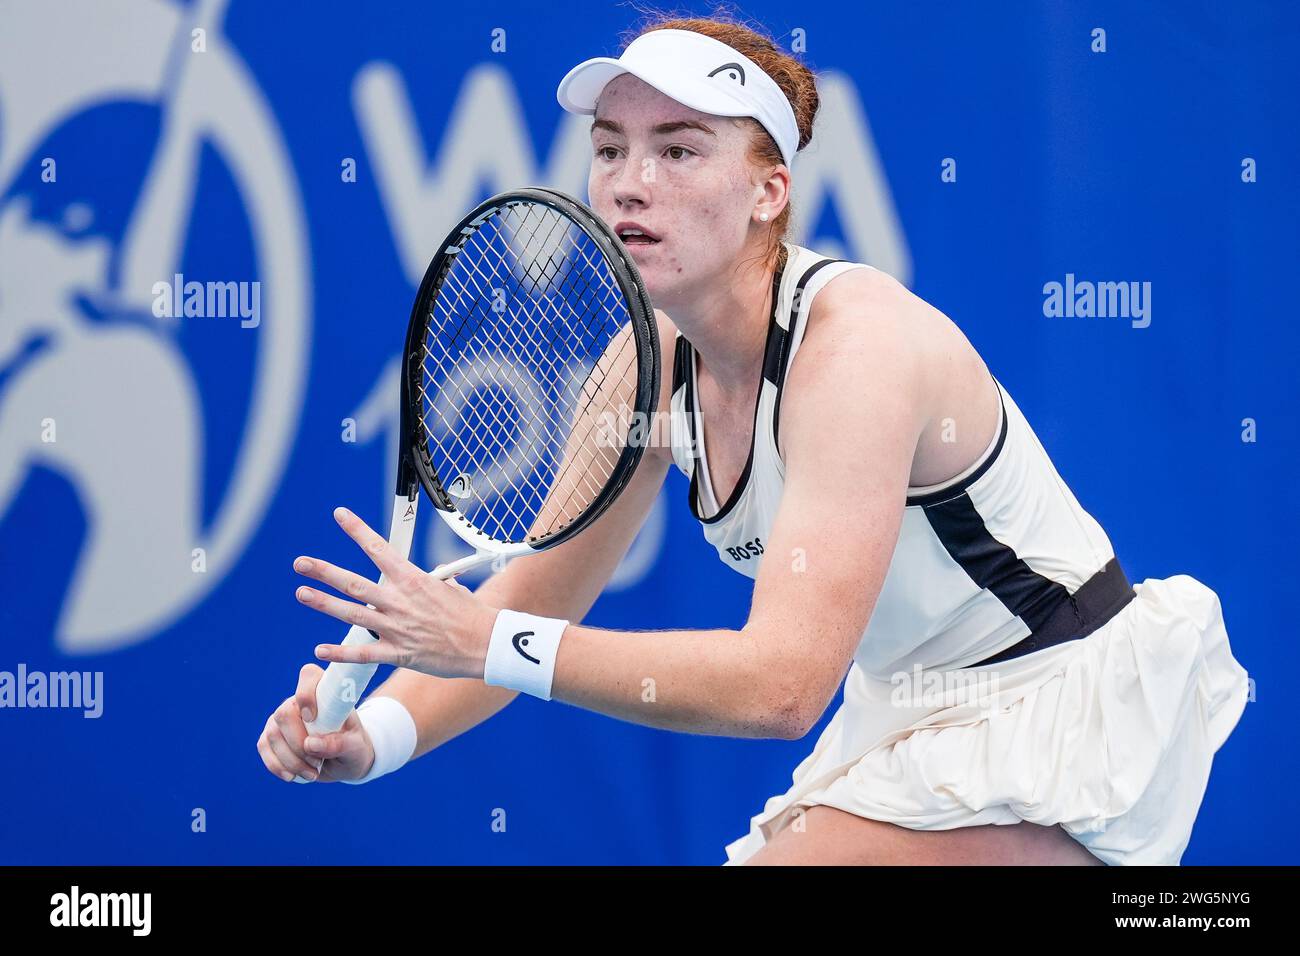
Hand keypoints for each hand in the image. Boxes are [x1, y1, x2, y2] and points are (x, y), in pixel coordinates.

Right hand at [256, 663, 374, 782]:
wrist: (344, 761)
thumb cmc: (354, 746)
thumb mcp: (356, 747)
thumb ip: (339, 744)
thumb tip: (311, 744)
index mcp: (324, 692)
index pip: (309, 677)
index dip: (306, 695)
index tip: (312, 718)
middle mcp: (299, 701)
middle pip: (284, 713)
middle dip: (298, 744)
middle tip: (317, 762)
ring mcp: (282, 718)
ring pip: (272, 734)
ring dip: (291, 760)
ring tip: (312, 773)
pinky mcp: (271, 736)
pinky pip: (264, 747)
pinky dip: (277, 766)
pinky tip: (293, 776)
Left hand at [292, 507, 498, 679]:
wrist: (485, 644)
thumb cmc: (472, 615)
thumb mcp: (453, 589)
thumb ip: (438, 581)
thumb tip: (438, 576)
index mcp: (413, 580)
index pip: (378, 548)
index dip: (356, 530)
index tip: (339, 515)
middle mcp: (399, 601)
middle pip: (353, 583)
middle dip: (324, 571)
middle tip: (301, 563)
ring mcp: (396, 628)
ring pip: (351, 614)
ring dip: (324, 603)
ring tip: (302, 593)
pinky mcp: (398, 654)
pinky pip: (363, 653)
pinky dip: (340, 652)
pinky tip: (320, 649)